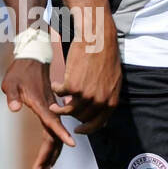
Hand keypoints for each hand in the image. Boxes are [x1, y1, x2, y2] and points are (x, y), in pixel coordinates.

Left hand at [3, 56, 73, 168]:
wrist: (31, 60)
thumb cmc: (19, 72)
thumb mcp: (11, 83)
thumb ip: (12, 96)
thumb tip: (13, 108)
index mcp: (42, 104)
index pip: (53, 122)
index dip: (62, 133)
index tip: (71, 144)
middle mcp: (49, 109)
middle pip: (54, 136)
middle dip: (48, 155)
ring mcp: (51, 111)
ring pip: (55, 136)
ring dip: (51, 154)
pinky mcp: (49, 111)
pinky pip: (53, 132)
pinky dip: (52, 145)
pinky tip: (47, 154)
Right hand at [51, 17, 120, 134]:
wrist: (98, 38)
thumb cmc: (106, 56)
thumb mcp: (114, 80)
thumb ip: (107, 98)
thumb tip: (104, 116)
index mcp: (111, 101)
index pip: (98, 124)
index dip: (87, 129)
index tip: (78, 130)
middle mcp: (99, 101)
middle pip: (81, 117)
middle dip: (71, 115)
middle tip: (63, 110)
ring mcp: (85, 95)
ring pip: (67, 109)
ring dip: (57, 109)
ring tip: (53, 105)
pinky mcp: (71, 86)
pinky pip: (60, 94)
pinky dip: (56, 89)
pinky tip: (56, 84)